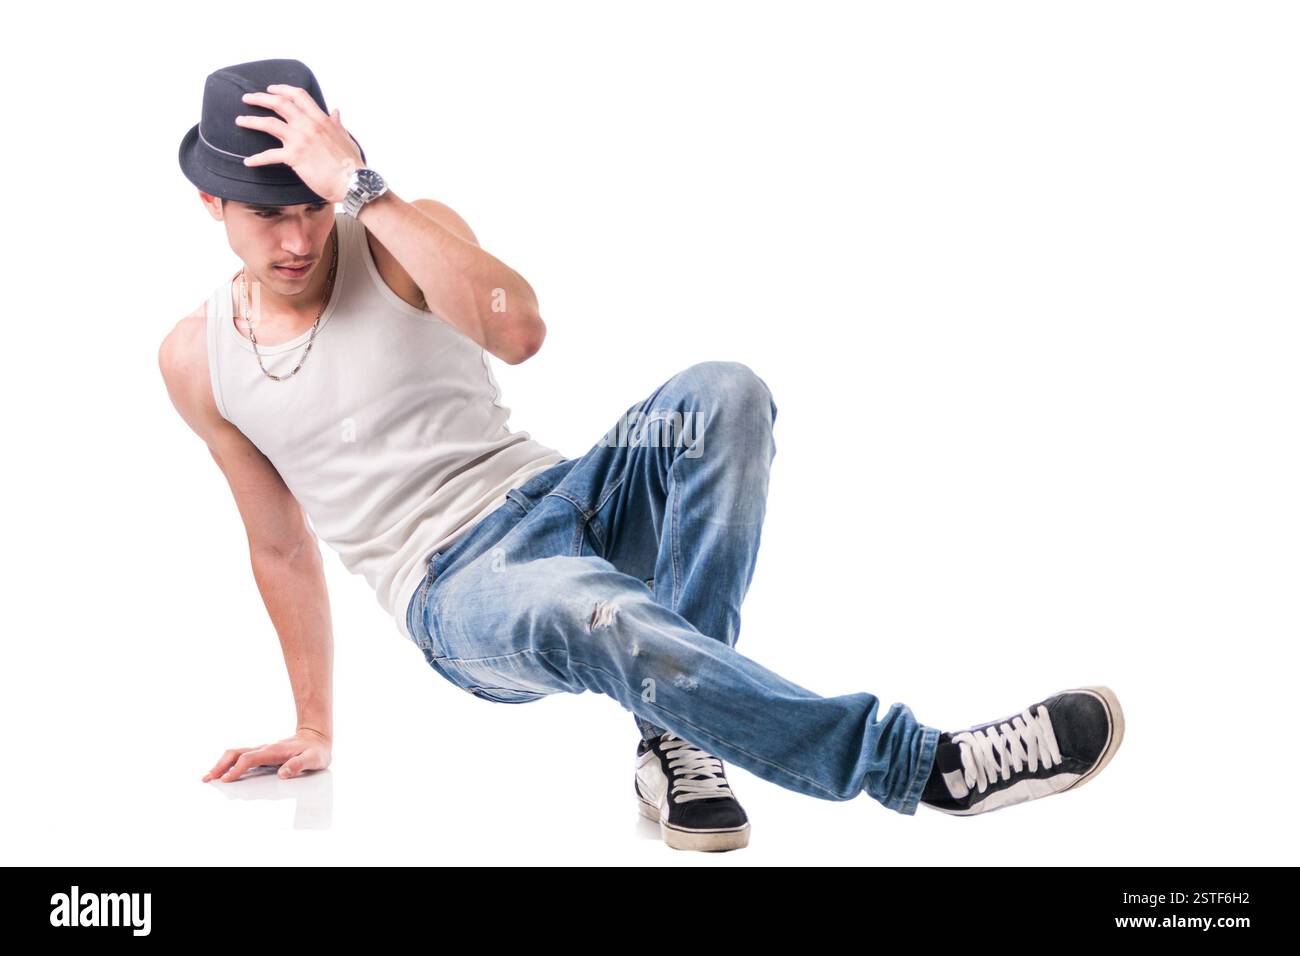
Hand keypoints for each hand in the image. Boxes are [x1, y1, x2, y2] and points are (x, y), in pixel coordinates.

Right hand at [202, 727, 331, 782]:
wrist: (317, 737)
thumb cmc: (315, 751)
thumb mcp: (313, 759)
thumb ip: (299, 765)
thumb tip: (283, 774)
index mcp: (274, 751)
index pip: (251, 758)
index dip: (237, 769)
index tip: (226, 779)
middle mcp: (265, 749)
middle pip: (237, 753)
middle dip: (221, 765)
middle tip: (208, 779)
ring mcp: (261, 751)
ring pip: (236, 754)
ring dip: (221, 764)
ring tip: (208, 777)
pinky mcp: (261, 754)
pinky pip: (240, 757)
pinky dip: (228, 764)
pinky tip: (222, 773)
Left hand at [235, 84, 362, 203]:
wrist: (354, 182)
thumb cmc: (352, 163)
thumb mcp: (345, 137)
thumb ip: (337, 123)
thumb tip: (336, 111)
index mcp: (321, 119)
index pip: (298, 95)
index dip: (282, 89)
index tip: (271, 89)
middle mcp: (308, 125)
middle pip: (279, 103)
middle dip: (260, 98)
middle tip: (248, 98)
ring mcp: (300, 140)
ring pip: (269, 123)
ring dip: (251, 120)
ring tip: (240, 121)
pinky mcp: (294, 158)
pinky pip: (270, 155)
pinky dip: (257, 158)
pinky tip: (248, 162)